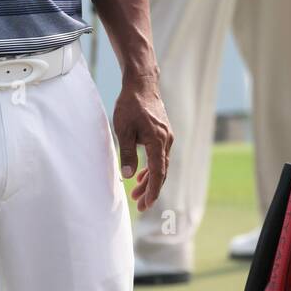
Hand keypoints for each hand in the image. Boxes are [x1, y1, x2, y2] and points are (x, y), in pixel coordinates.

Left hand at [113, 75, 172, 210]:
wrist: (142, 84)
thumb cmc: (130, 105)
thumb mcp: (123, 130)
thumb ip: (127, 153)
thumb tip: (127, 176)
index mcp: (158, 141)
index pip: (158, 172)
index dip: (152, 190)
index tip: (146, 204)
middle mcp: (166, 141)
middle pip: (161, 172)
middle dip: (151, 190)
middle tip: (140, 205)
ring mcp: (167, 137)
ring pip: (161, 165)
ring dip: (150, 180)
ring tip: (137, 194)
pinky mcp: (163, 134)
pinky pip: (160, 156)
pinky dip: (152, 168)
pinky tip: (142, 174)